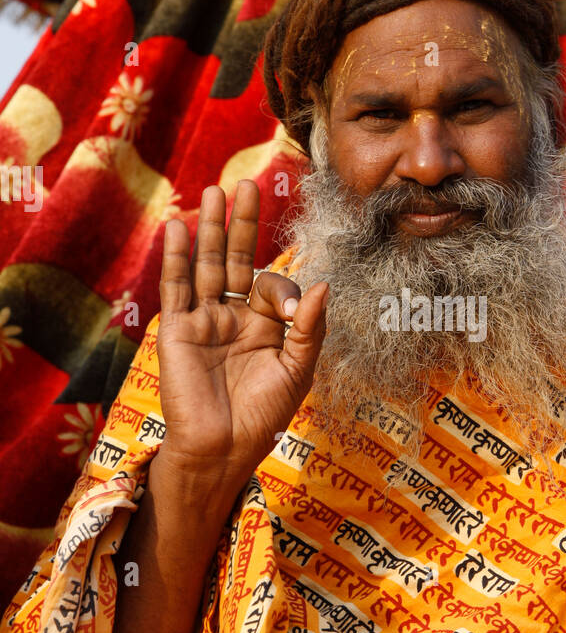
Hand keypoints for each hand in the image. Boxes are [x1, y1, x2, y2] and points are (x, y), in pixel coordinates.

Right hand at [156, 179, 326, 488]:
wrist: (223, 449)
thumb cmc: (264, 416)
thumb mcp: (298, 369)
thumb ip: (309, 327)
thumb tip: (321, 284)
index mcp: (264, 325)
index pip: (270, 285)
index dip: (282, 289)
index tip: (288, 311)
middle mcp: (232, 316)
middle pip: (236, 259)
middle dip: (241, 224)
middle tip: (245, 184)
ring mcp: (203, 320)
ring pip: (206, 265)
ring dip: (209, 229)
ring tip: (213, 192)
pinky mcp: (178, 330)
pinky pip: (177, 287)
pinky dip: (178, 257)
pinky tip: (180, 228)